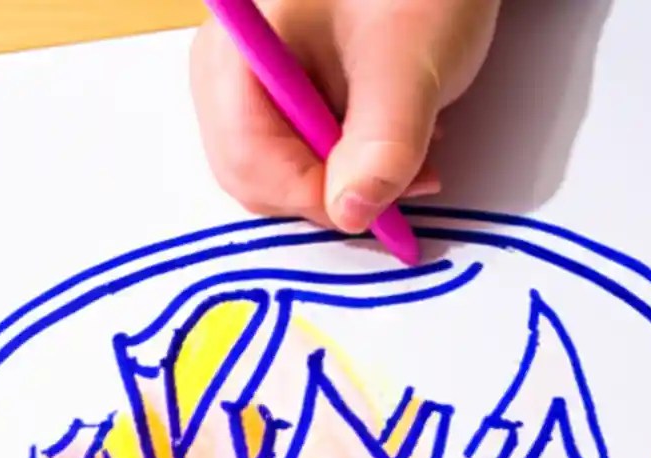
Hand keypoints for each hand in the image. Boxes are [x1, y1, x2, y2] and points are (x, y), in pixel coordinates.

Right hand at [189, 0, 500, 230]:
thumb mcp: (409, 67)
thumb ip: (382, 142)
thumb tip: (351, 213)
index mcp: (238, 50)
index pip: (246, 159)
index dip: (311, 195)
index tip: (376, 205)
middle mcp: (232, 68)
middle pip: (256, 173)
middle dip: (333, 191)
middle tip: (406, 180)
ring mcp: (259, 79)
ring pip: (287, 169)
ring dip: (353, 179)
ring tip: (417, 155)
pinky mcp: (292, 87)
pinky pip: (307, 149)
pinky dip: (356, 159)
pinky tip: (401, 138)